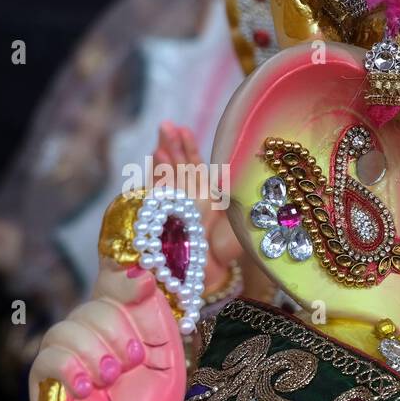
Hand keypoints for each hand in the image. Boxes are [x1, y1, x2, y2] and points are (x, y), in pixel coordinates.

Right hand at [28, 264, 185, 400]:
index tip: (143, 283)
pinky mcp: (45, 380)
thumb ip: (157, 319)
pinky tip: (86, 390)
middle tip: (133, 363)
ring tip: (112, 381)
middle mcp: (92, 333)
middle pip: (98, 304)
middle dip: (122, 332)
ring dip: (101, 355)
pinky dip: (73, 369)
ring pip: (73, 326)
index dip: (125, 274)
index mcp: (125, 324)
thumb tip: (143, 275)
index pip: (115, 280)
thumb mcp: (168, 361)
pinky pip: (51, 356)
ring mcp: (66, 355)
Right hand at [153, 122, 241, 292]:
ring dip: (164, 155)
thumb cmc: (225, 254)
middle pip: (181, 166)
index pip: (198, 167)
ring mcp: (176, 206)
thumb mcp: (241, 226)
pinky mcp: (164, 217)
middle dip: (174, 145)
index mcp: (210, 197)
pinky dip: (156, 175)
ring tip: (161, 135)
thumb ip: (242, 205)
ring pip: (169, 175)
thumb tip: (244, 181)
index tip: (184, 129)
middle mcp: (192, 199)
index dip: (190, 148)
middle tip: (166, 124)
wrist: (207, 276)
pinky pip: (158, 191)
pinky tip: (154, 158)